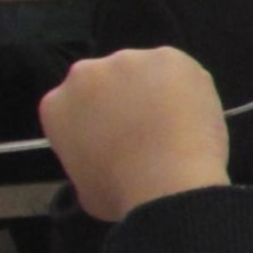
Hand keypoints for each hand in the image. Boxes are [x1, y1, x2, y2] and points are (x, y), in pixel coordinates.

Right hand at [39, 48, 230, 221]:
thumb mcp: (84, 188)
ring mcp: (129, 61)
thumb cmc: (123, 194)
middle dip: (128, 101)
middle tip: (152, 131)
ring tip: (179, 126)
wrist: (168, 183)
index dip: (102, 121)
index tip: (121, 138)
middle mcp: (86, 73)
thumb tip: (104, 163)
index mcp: (57, 105)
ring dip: (159, 92)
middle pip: (110, 82)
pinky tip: (195, 114)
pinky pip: (181, 71)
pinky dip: (190, 89)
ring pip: (146, 73)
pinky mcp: (170, 57)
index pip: (78, 105)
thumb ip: (87, 162)